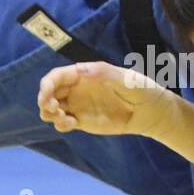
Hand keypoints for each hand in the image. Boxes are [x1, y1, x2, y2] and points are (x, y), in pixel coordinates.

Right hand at [37, 61, 172, 136]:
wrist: (149, 112)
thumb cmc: (140, 89)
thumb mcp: (125, 79)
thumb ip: (104, 73)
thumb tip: (80, 69)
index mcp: (84, 74)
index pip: (57, 76)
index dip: (47, 83)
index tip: (47, 92)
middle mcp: (76, 89)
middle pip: (49, 92)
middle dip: (44, 99)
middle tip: (53, 108)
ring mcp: (78, 105)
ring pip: (51, 108)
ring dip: (49, 113)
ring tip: (63, 117)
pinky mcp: (81, 121)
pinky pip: (62, 123)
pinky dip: (60, 124)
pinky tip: (71, 124)